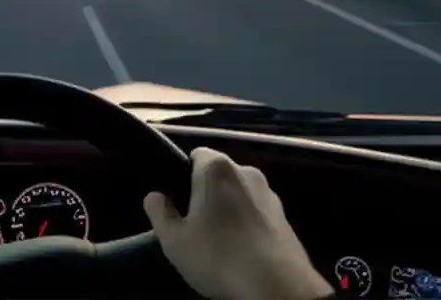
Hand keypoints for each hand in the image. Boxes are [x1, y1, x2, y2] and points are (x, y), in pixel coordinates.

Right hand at [144, 148, 332, 299]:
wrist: (277, 286)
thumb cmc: (218, 256)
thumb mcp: (174, 240)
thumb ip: (160, 213)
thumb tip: (154, 196)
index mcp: (216, 169)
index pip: (196, 154)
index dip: (183, 174)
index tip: (178, 200)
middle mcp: (246, 172)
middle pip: (219, 175)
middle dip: (207, 193)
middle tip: (194, 224)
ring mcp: (270, 194)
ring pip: (240, 194)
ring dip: (230, 208)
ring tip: (220, 240)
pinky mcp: (287, 217)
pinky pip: (258, 212)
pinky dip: (249, 224)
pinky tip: (243, 250)